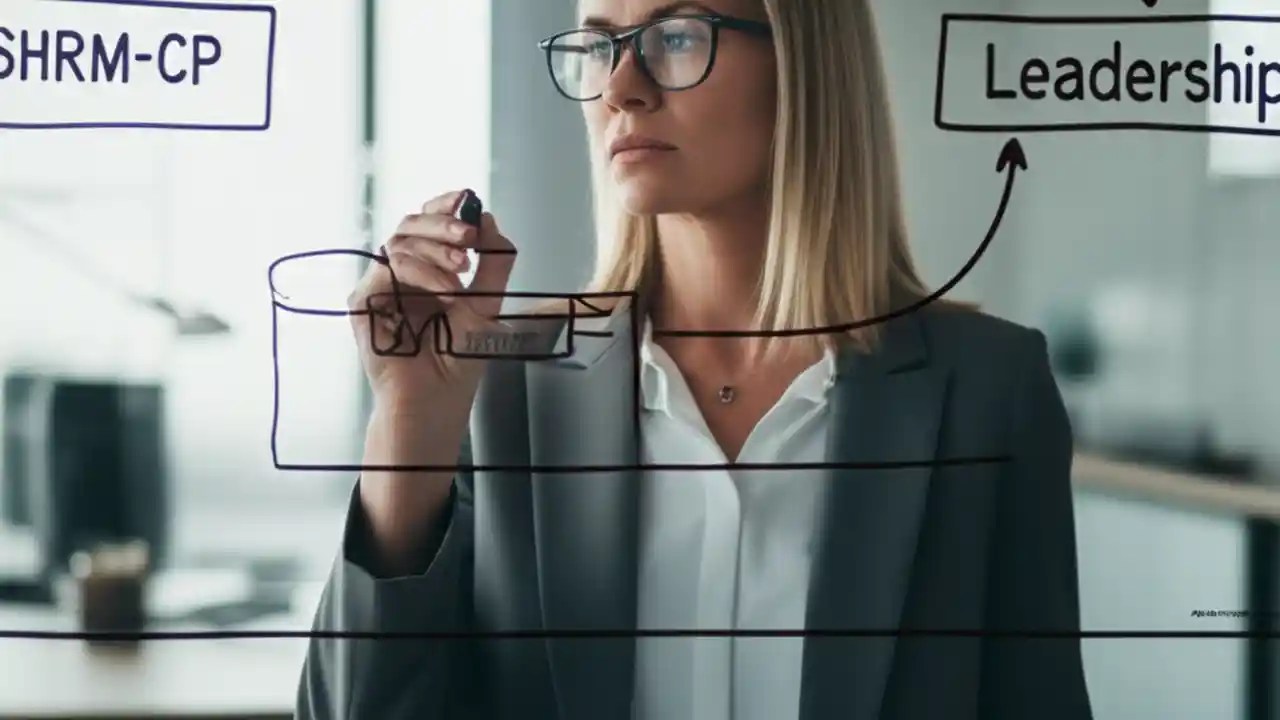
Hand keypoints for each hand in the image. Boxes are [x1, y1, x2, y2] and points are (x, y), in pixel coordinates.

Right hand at [347, 188, 517, 419]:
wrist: (436, 401)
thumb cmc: (459, 360)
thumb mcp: (489, 305)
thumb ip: (494, 263)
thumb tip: (490, 220)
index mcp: (429, 267)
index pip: (429, 222)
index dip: (445, 206)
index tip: (468, 201)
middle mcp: (401, 272)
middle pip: (411, 224)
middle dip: (443, 225)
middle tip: (469, 239)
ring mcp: (380, 286)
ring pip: (399, 242)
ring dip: (436, 255)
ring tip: (461, 278)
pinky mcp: (364, 302)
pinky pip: (388, 270)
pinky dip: (420, 275)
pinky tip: (445, 294)